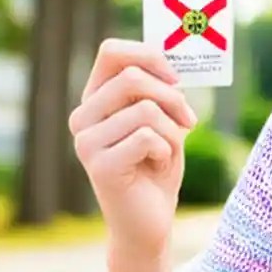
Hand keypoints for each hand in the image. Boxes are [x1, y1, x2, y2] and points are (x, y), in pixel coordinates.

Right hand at [69, 39, 197, 261]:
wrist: (150, 220)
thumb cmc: (157, 164)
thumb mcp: (163, 119)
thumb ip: (160, 89)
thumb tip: (175, 62)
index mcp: (95, 99)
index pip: (111, 51)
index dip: (148, 55)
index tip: (176, 77)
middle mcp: (82, 117)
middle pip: (132, 77)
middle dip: (172, 97)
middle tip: (188, 121)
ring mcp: (86, 142)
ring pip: (146, 109)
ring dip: (172, 131)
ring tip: (165, 152)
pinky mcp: (100, 166)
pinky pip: (147, 137)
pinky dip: (166, 150)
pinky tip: (156, 166)